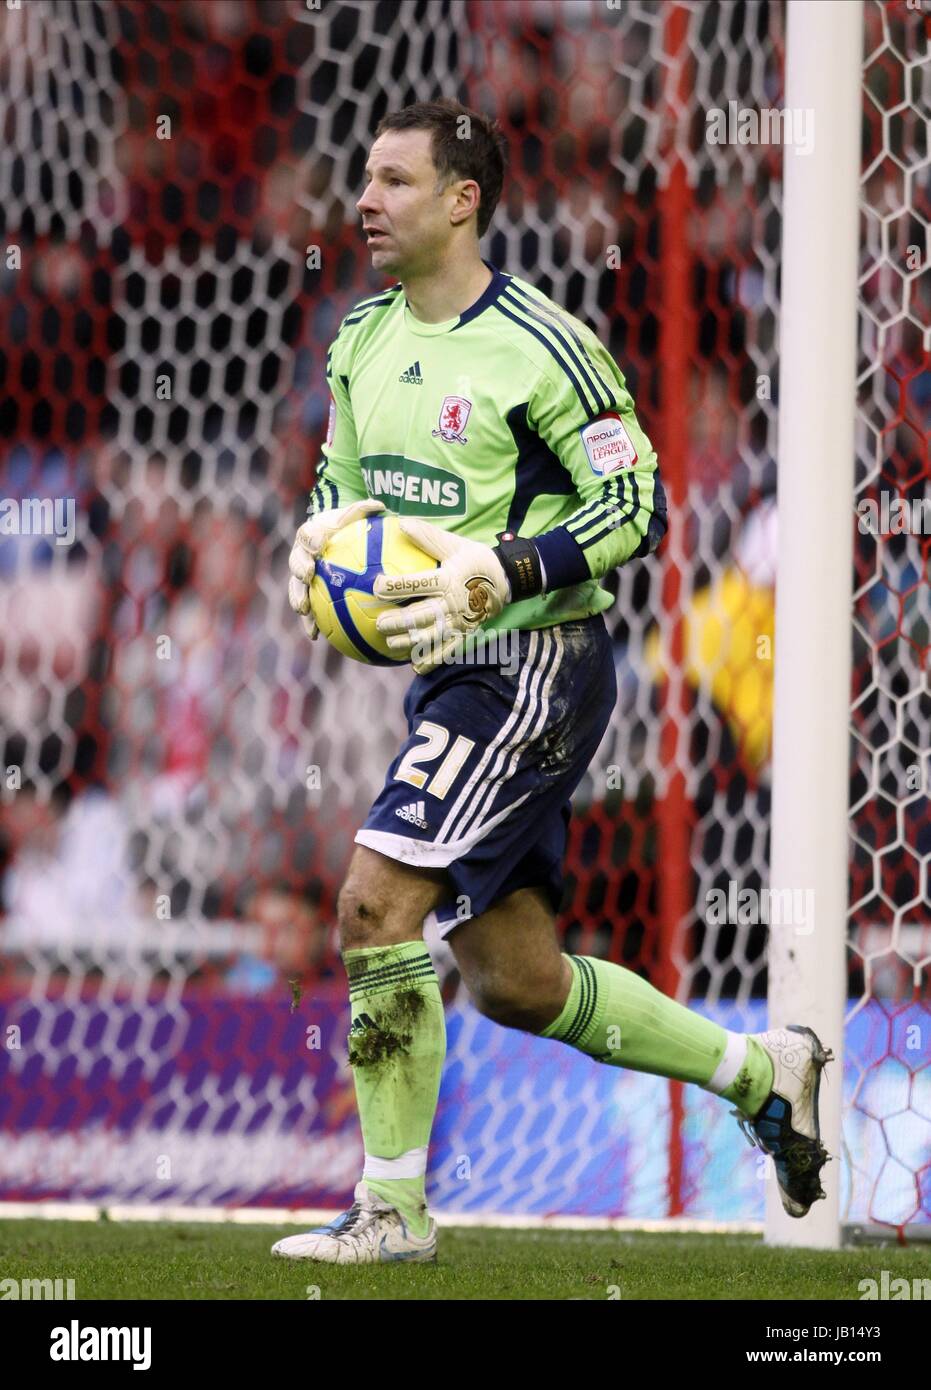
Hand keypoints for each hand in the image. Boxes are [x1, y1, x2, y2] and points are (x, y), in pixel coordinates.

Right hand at [288, 498, 385, 639]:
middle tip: (308, 575)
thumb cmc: (349, 527)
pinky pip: (307, 610)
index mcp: (311, 535)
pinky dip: (310, 622)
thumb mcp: (358, 516)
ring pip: (296, 588)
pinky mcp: (307, 595)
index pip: (308, 534)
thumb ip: (365, 511)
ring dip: (298, 598)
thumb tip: (380, 505)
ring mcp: (302, 577)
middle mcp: (302, 555)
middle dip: (300, 568)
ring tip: (304, 610)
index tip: (320, 542)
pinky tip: (316, 635)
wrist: (334, 539)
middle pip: (296, 561)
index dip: (311, 538)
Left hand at [373, 518, 509, 673]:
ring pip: (431, 635)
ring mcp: (459, 621)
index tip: (376, 586)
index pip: (417, 584)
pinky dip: (432, 660)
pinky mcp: (465, 634)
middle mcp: (452, 603)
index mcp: (447, 580)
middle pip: (421, 614)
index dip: (396, 586)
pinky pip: (447, 650)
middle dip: (399, 621)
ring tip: (390, 645)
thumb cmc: (476, 560)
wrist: (508, 580)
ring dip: (410, 642)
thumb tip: (402, 522)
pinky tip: (415, 667)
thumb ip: (428, 536)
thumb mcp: (454, 545)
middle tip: (379, 624)